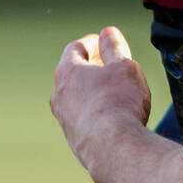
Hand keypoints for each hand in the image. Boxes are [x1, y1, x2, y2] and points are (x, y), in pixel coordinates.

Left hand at [50, 26, 151, 180]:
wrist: (112, 149)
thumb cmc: (119, 102)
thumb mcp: (124, 66)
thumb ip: (114, 47)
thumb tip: (108, 33)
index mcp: (68, 71)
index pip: (76, 48)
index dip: (92, 42)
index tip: (103, 41)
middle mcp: (59, 95)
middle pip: (72, 73)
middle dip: (91, 66)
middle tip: (110, 64)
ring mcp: (64, 119)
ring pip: (76, 98)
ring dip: (92, 91)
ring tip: (113, 92)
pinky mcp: (74, 139)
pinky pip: (83, 118)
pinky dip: (95, 111)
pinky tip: (112, 117)